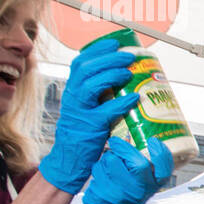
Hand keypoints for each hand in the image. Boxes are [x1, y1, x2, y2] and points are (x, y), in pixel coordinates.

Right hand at [39, 40, 138, 193]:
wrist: (69, 160)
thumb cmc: (83, 133)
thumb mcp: (87, 107)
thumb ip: (100, 94)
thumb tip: (126, 78)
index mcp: (73, 91)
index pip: (80, 62)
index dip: (97, 50)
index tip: (115, 43)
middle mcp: (73, 98)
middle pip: (86, 69)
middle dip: (108, 58)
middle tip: (129, 56)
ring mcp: (80, 112)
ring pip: (91, 86)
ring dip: (111, 75)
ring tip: (129, 72)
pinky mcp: (90, 127)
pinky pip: (105, 111)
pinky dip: (120, 102)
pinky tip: (134, 97)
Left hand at [79, 138, 172, 203]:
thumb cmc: (128, 196)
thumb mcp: (143, 184)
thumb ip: (142, 164)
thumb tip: (129, 137)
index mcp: (153, 185)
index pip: (164, 168)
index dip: (161, 153)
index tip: (153, 141)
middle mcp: (140, 190)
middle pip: (137, 162)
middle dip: (124, 147)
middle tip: (117, 141)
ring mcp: (121, 194)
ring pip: (112, 162)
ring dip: (107, 158)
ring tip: (109, 164)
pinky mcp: (102, 195)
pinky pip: (98, 171)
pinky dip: (98, 169)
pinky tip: (102, 176)